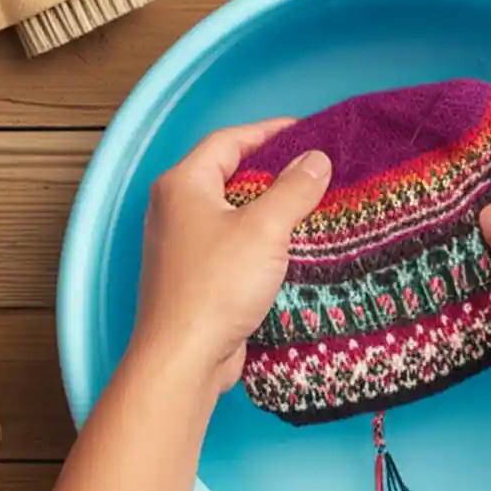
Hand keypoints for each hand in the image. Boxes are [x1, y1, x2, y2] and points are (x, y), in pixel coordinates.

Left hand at [130, 119, 331, 392]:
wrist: (184, 358)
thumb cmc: (216, 287)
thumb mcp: (264, 230)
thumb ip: (293, 189)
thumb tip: (315, 160)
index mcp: (183, 185)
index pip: (228, 141)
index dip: (269, 132)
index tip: (307, 132)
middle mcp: (175, 209)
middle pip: (230, 175)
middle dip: (274, 171)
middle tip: (315, 170)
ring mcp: (182, 245)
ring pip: (232, 212)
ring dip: (270, 209)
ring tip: (312, 207)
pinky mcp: (195, 277)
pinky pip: (232, 245)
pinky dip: (261, 241)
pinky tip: (291, 250)